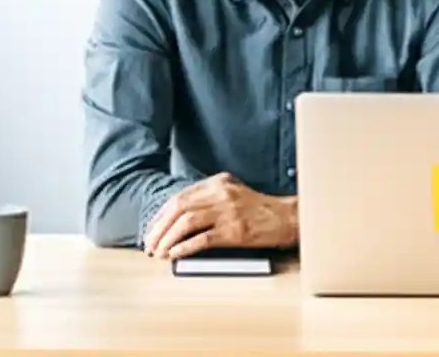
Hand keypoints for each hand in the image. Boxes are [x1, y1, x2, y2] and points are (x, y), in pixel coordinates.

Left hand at [143, 172, 297, 259]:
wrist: (287, 218)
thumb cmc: (261, 209)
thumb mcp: (234, 193)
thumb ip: (209, 198)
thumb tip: (179, 217)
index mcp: (219, 183)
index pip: (179, 197)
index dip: (161, 215)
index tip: (152, 230)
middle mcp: (221, 194)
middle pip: (178, 208)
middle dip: (159, 228)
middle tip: (150, 244)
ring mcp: (228, 212)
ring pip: (186, 223)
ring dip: (167, 239)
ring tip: (160, 252)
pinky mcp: (235, 231)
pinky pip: (201, 239)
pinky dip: (184, 248)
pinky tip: (175, 255)